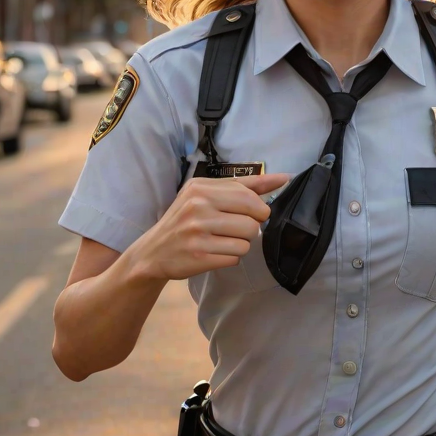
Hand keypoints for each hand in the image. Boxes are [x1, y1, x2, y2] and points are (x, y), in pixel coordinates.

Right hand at [135, 173, 288, 281]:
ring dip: (240, 244)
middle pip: (253, 220)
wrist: (153, 252)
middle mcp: (197, 207)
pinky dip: (230, 257)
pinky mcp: (199, 256)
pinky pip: (235, 257)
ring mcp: (197, 232)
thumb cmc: (185, 220)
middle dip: (251, 227)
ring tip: (221, 240)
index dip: (259, 208)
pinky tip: (214, 252)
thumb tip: (283, 178)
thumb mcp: (206, 194)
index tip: (254, 213)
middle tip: (234, 228)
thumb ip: (244, 186)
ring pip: (247, 241)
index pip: (249, 195)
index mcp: (201, 188)